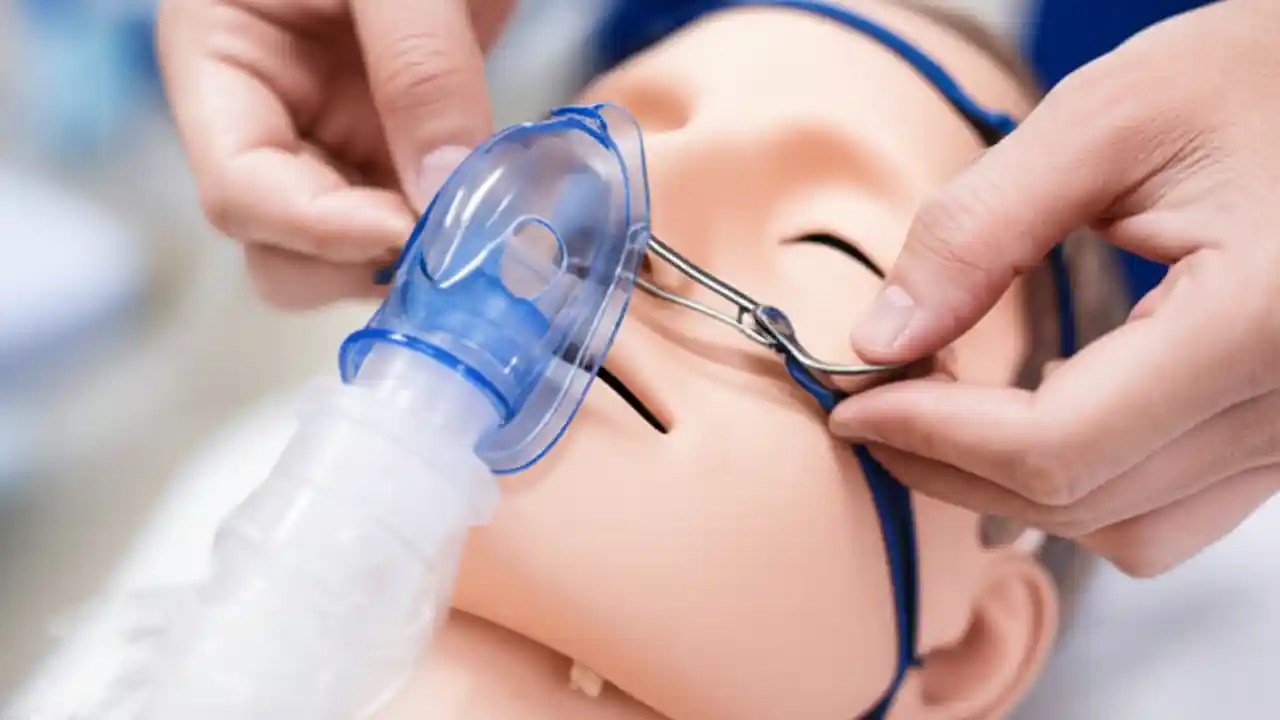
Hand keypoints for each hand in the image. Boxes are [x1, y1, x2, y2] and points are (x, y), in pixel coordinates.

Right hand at [158, 0, 512, 307]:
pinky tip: (504, 221)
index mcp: (223, 60)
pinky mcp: (403, 135)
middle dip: (358, 261)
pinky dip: (456, 229)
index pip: (239, 189)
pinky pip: (418, 210)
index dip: (316, 229)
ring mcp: (339, 132)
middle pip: (282, 244)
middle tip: (449, 251)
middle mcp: (273, 114)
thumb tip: (445, 191)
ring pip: (350, 249)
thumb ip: (419, 68)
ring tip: (485, 239)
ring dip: (413, 261)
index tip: (405, 233)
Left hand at [832, 0, 1279, 575]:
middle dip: (948, 462)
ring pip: (1127, 529)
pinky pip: (1172, 510)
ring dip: (1009, 486)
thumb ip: (978, 233)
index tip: (853, 403)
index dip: (932, 435)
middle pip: (1079, 497)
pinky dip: (1082, 482)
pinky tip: (1030, 415)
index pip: (1057, 444)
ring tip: (935, 412)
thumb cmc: (1260, 74)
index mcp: (1259, 321)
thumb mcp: (1107, 119)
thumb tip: (881, 340)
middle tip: (870, 405)